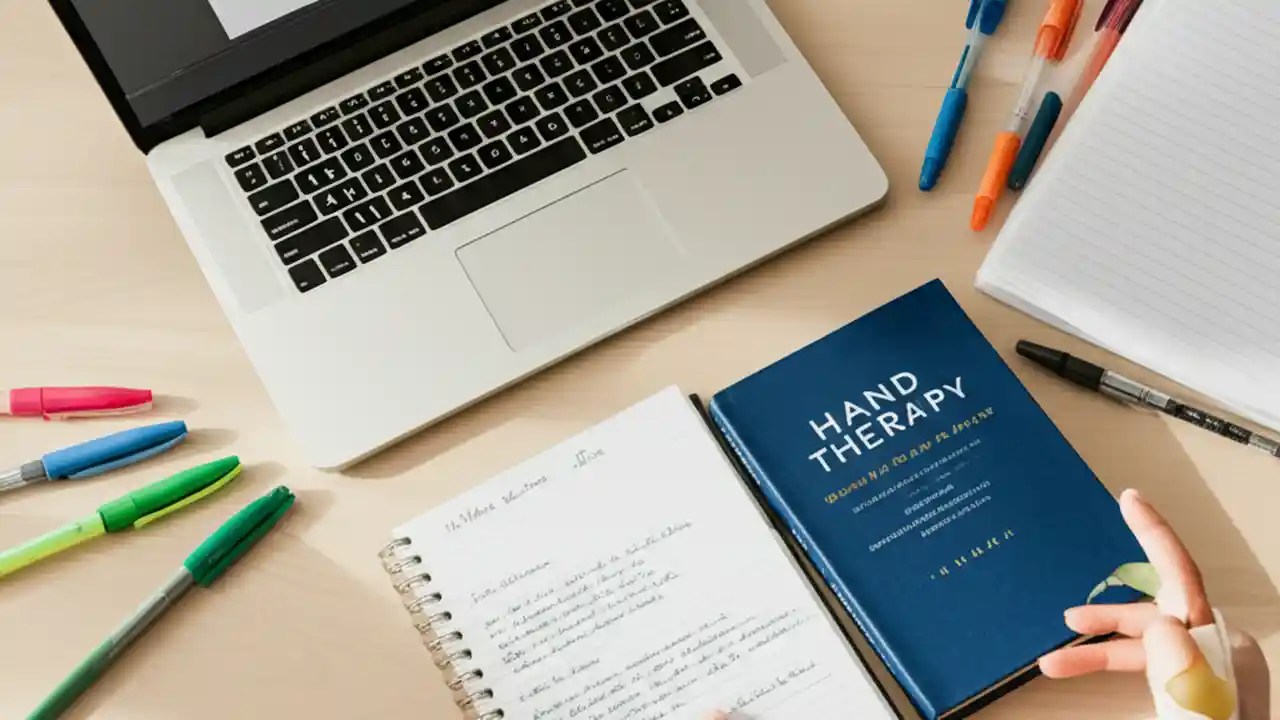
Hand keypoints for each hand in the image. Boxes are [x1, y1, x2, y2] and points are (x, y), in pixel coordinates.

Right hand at [1038, 489, 1270, 718]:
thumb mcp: (1193, 717)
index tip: (1128, 499)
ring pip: (1145, 642)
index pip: (1182, 577)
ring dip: (1098, 649)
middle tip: (1065, 620)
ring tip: (1055, 664)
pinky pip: (1149, 666)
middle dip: (1105, 615)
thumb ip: (1178, 670)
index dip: (1153, 534)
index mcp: (1222, 651)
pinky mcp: (1195, 697)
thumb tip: (1160, 621)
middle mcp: (1218, 655)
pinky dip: (1112, 666)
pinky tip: (1086, 674)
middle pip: (1154, 610)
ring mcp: (1207, 677)